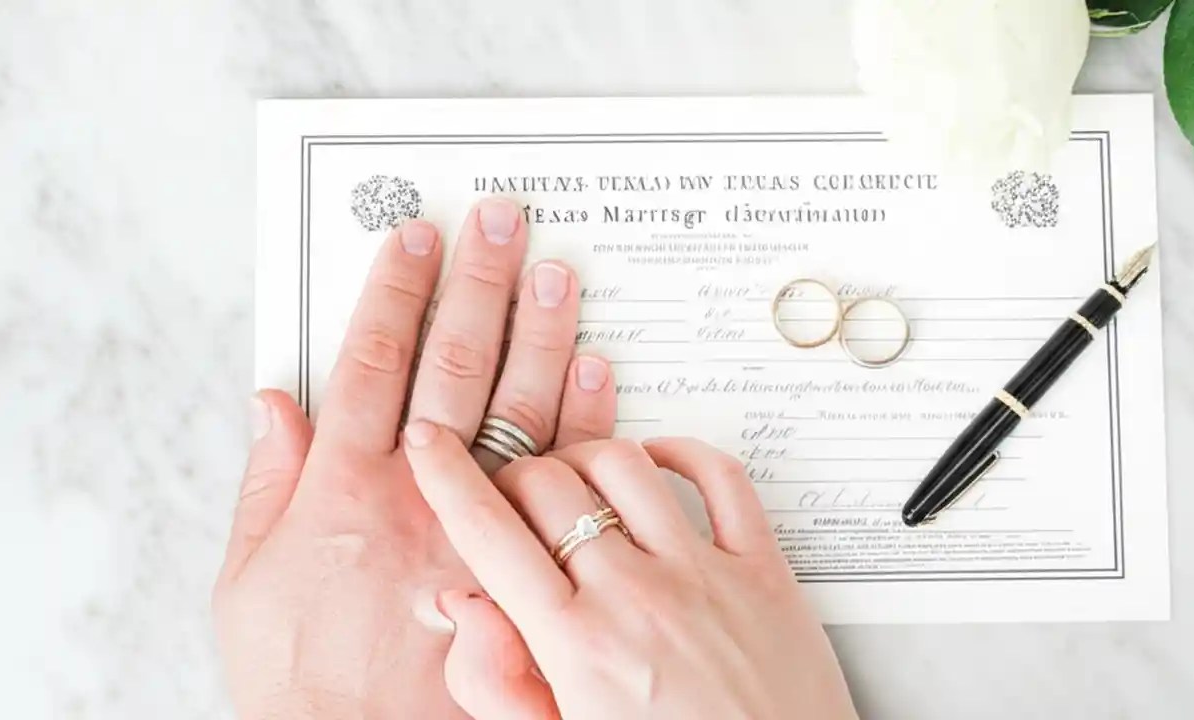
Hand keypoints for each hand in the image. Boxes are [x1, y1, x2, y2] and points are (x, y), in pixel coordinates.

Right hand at [213, 197, 616, 718]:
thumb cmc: (306, 686)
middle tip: (503, 220)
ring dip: (541, 335)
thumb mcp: (249, 593)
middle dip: (479, 286)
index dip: (396, 295)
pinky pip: (581, 492)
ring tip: (557, 272)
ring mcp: (494, 538)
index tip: (416, 239)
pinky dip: (591, 425)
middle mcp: (425, 503)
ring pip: (525, 415)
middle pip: (457, 370)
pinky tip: (602, 371)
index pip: (375, 367)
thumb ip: (269, 491)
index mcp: (349, 495)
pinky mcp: (544, 574)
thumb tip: (276, 405)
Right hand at [403, 431, 859, 719]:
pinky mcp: (764, 569)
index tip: (430, 445)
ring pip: (624, 462)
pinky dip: (680, 452)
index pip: (488, 532)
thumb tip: (464, 604)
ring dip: (586, 460)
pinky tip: (658, 464)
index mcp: (578, 647)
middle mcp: (638, 598)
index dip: (445, 476)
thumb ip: (499, 682)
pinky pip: (719, 476)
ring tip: (579, 487)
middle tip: (513, 499)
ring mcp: (705, 575)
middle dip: (514, 478)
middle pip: (547, 483)